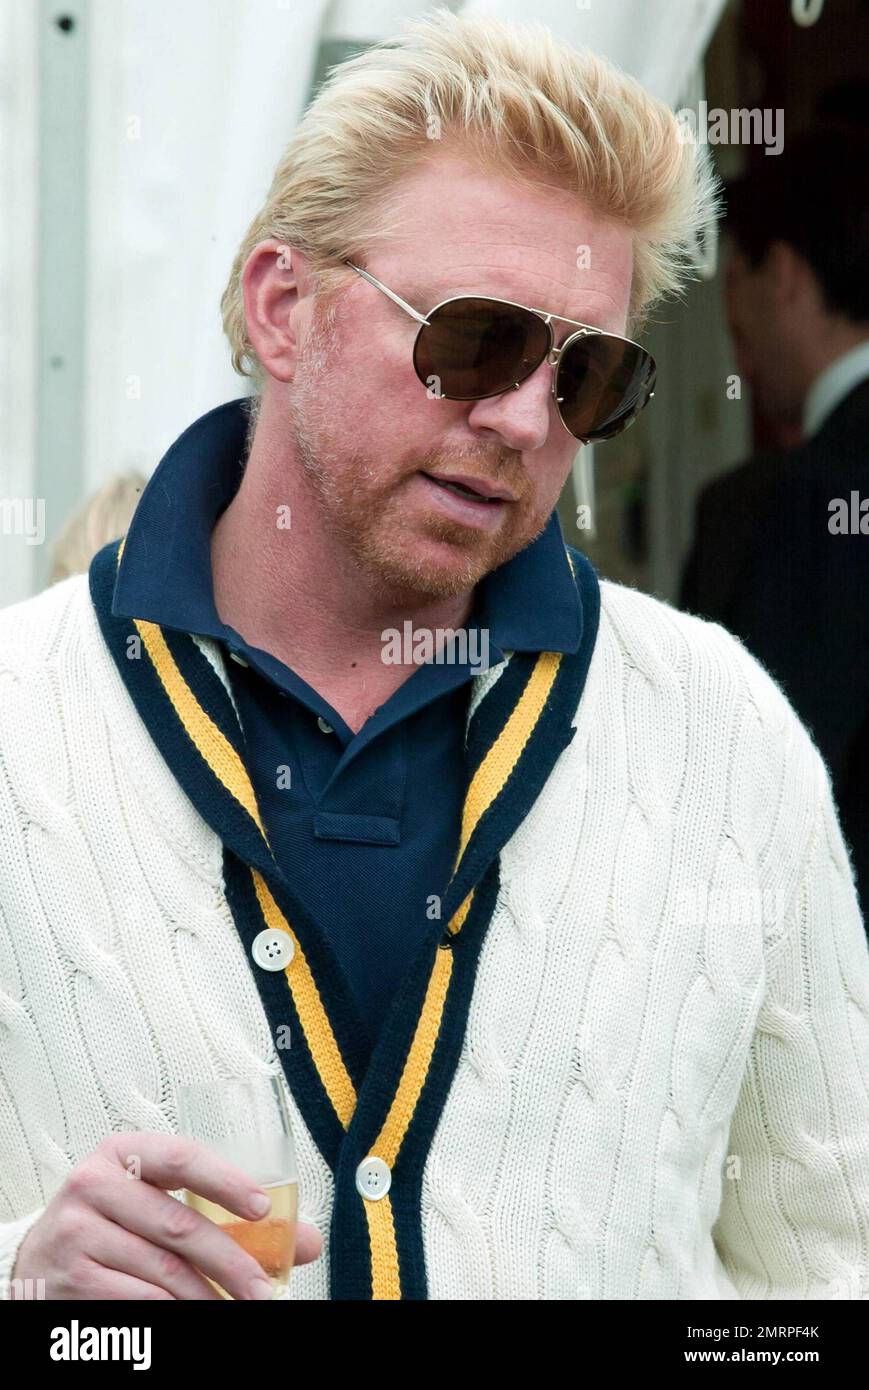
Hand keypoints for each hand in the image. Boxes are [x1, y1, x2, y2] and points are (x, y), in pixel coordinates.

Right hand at [10, 1132, 322, 1299]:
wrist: (39, 1259)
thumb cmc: (112, 1222)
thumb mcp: (156, 1200)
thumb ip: (224, 1212)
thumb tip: (305, 1241)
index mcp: (123, 1151)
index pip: (182, 1157)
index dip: (226, 1182)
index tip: (263, 1210)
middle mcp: (94, 1183)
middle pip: (179, 1225)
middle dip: (231, 1263)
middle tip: (264, 1290)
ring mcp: (77, 1232)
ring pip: (163, 1272)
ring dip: (208, 1298)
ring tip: (237, 1307)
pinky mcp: (72, 1277)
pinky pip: (138, 1300)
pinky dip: (174, 1312)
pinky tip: (196, 1313)